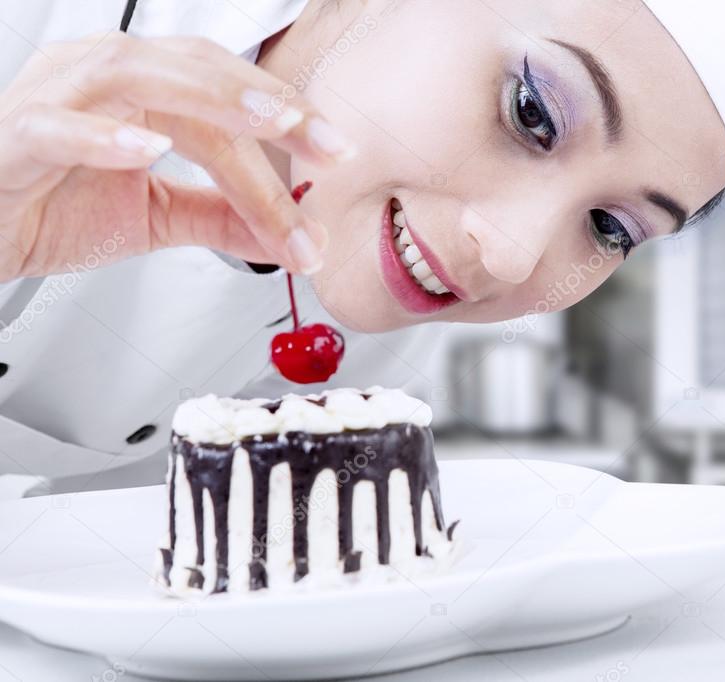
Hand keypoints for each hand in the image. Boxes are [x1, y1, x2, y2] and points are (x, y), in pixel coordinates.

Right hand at [0, 32, 352, 280]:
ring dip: (209, 98)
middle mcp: (101, 77)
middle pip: (197, 72)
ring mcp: (56, 98)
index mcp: (142, 89)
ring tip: (266, 123)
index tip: (338, 153)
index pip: (227, 94)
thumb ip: (220, 218)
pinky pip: (59, 125)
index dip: (287, 119)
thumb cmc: (49, 205)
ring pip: (137, 76)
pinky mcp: (15, 136)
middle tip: (323, 142)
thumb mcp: (156, 214)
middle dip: (267, 103)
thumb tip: (289, 236)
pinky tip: (148, 148)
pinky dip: (104, 134)